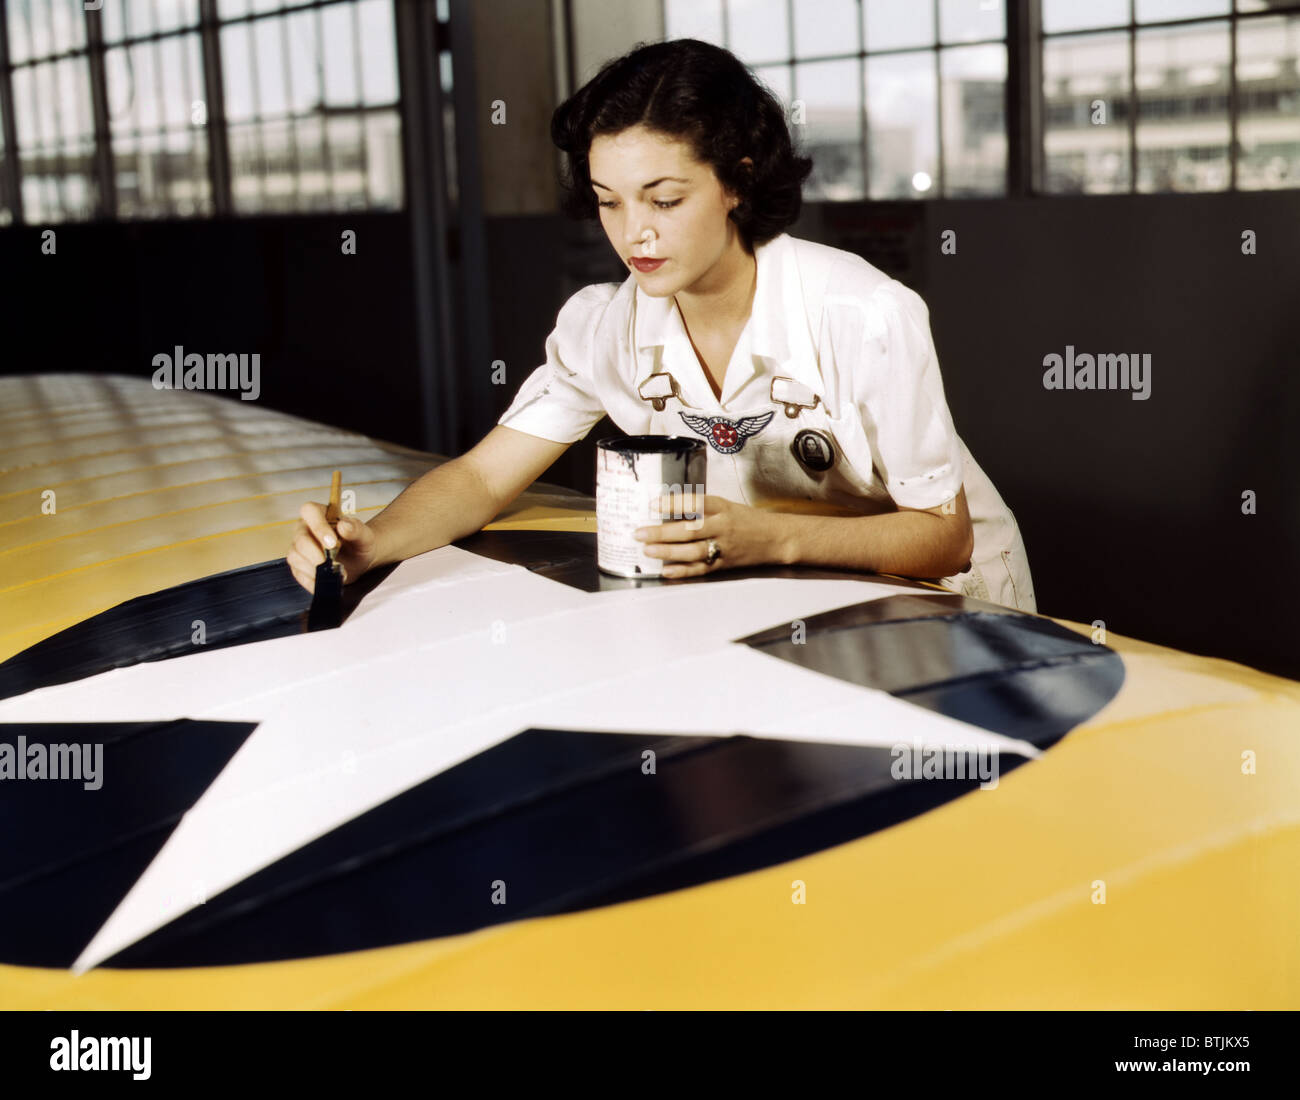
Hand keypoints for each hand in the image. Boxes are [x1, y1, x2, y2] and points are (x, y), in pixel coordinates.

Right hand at [286, 502, 377, 593]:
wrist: (359, 560)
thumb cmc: (359, 543)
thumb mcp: (364, 535)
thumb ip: (355, 529)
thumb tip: (344, 525)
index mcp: (319, 514)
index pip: (309, 511)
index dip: (318, 526)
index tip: (332, 542)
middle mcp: (304, 529)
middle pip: (300, 539)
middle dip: (315, 553)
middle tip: (332, 563)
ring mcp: (299, 548)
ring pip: (295, 557)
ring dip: (315, 569)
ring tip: (334, 574)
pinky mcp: (298, 566)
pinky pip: (298, 574)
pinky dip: (311, 581)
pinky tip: (325, 582)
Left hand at [633, 491, 787, 577]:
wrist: (775, 538)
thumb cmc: (747, 520)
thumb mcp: (726, 506)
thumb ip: (700, 509)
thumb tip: (666, 511)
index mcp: (722, 507)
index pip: (695, 503)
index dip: (673, 504)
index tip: (653, 504)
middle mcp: (722, 526)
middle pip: (689, 530)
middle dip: (661, 532)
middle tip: (639, 533)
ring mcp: (724, 547)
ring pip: (692, 551)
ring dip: (667, 552)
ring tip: (647, 550)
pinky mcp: (724, 564)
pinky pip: (701, 568)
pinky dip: (682, 571)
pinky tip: (666, 570)